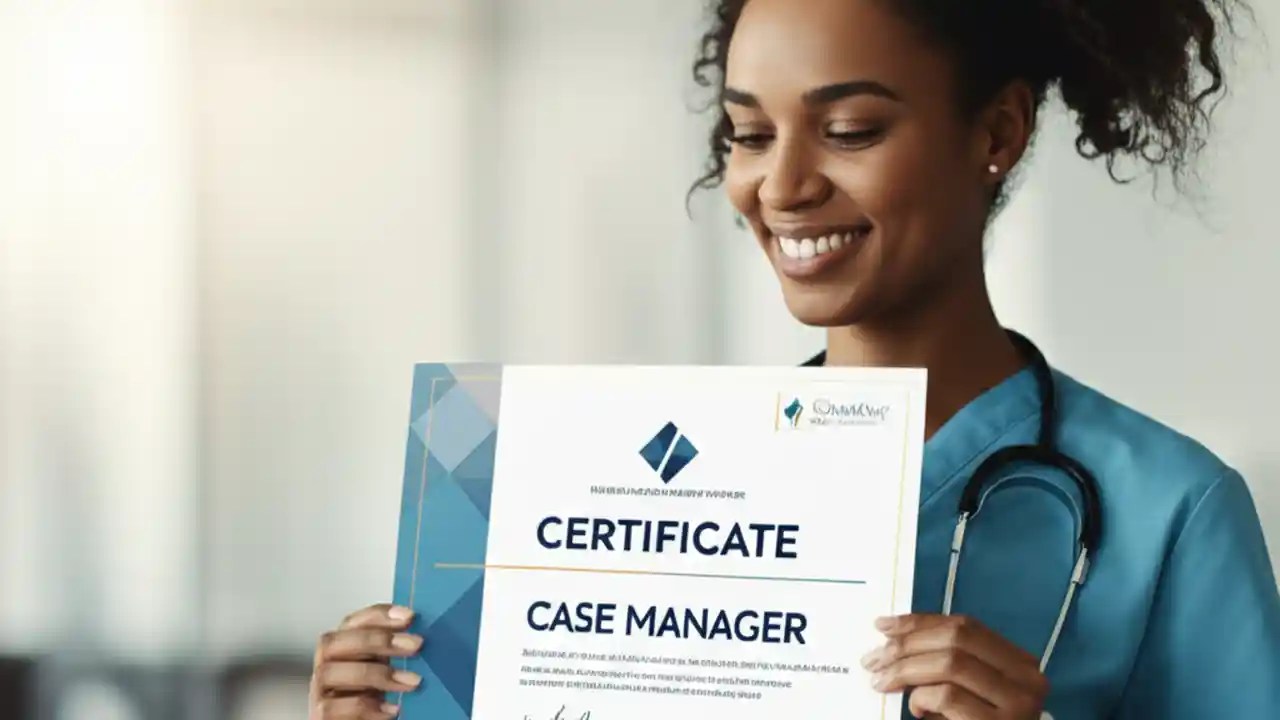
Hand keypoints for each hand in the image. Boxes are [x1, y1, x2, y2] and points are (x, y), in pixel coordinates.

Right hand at [309, 603, 424, 719]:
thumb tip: (420, 635)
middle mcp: (327, 666)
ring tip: (412, 682)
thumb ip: (397, 653)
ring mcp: (319, 692)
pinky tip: (392, 709)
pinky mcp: (321, 716)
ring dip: (375, 673)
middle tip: (416, 644)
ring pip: (329, 672)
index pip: (351, 623)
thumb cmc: (378, 701)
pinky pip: (332, 708)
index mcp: (343, 650)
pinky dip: (364, 707)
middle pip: (334, 642)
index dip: (378, 615)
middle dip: (376, 639)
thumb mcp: (389, 672)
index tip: (409, 616)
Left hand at [862, 614, 1047, 719]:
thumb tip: (892, 640)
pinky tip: (915, 709)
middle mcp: (1026, 678)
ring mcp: (1017, 704)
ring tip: (883, 682)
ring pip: (951, 664)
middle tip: (874, 659)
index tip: (883, 626)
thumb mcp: (969, 691)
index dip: (920, 622)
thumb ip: (945, 664)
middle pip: (956, 639)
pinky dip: (922, 697)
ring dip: (906, 669)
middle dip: (908, 645)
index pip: (965, 626)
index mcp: (1019, 662)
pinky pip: (948, 696)